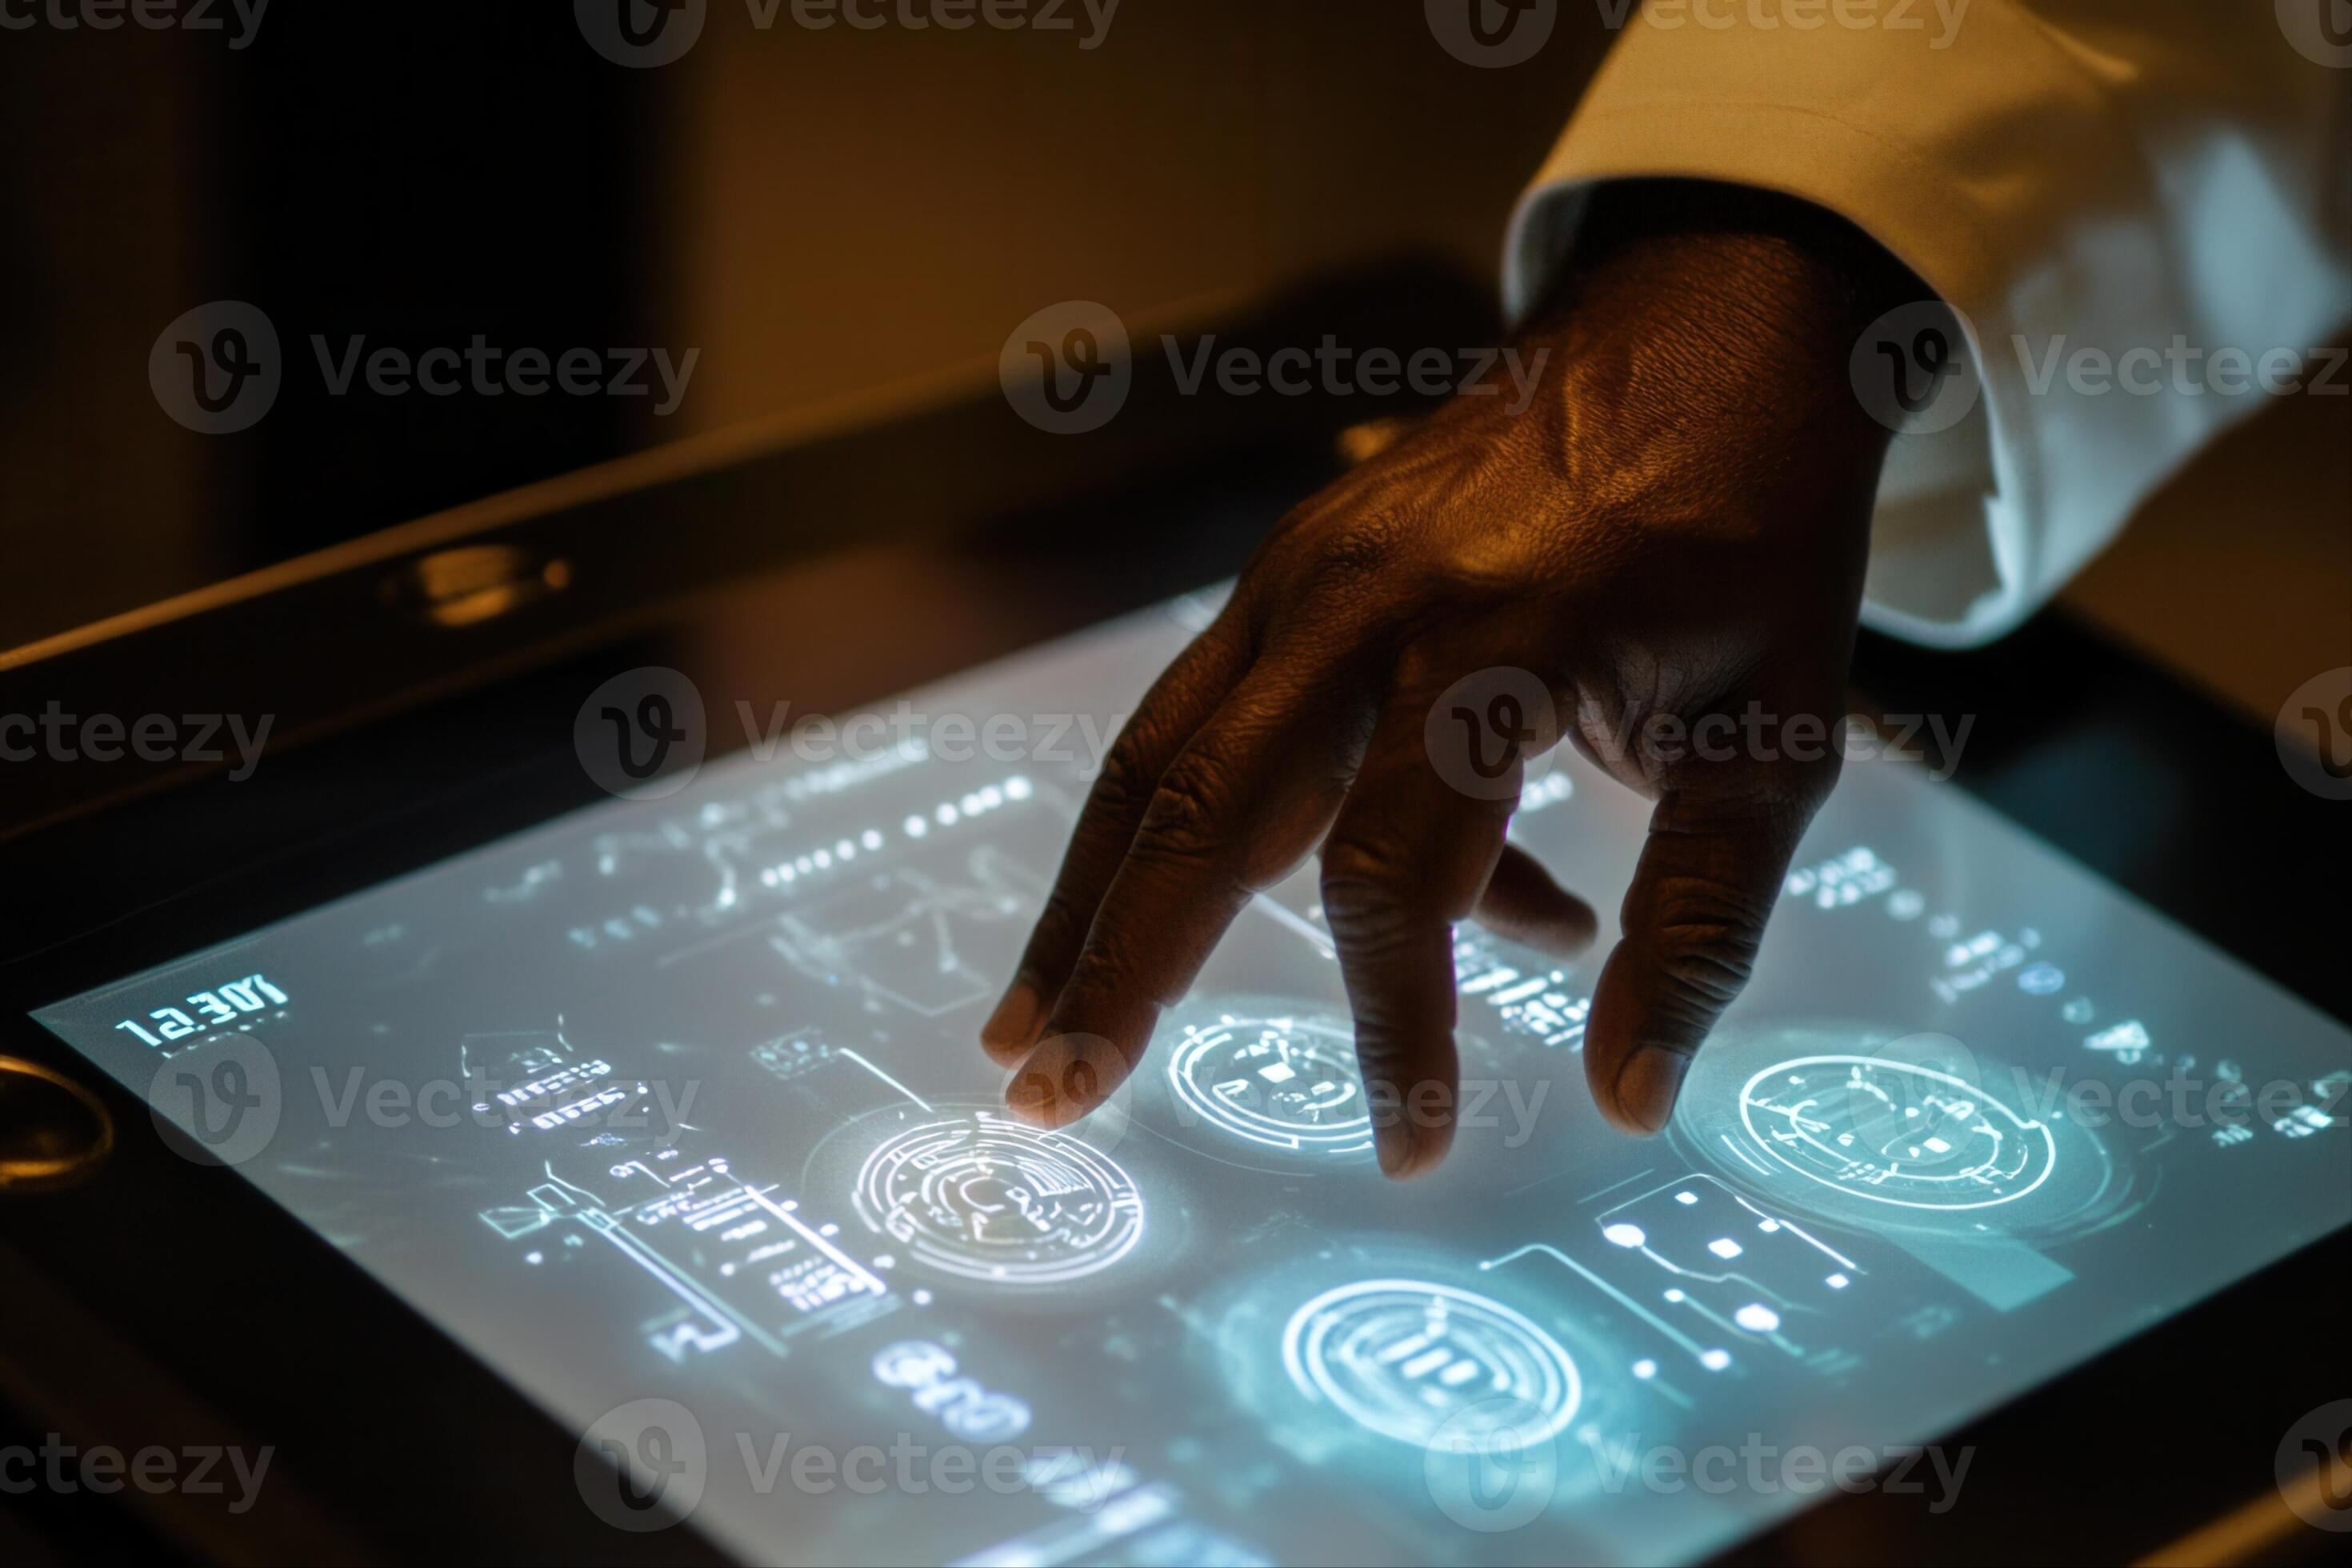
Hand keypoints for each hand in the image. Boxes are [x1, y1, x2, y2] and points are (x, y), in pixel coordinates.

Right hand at [981, 181, 1916, 1173]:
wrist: (1705, 331)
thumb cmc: (1750, 541)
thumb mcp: (1774, 736)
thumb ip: (1698, 924)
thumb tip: (1628, 1099)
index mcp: (1492, 647)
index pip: (1393, 878)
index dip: (1392, 1027)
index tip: (1405, 1149)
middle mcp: (1364, 604)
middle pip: (1203, 813)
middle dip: (1116, 966)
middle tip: (1047, 1092)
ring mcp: (1305, 572)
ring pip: (1164, 757)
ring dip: (1096, 896)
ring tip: (1035, 1014)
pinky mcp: (1288, 567)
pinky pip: (1218, 714)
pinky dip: (1195, 824)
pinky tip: (1270, 906)